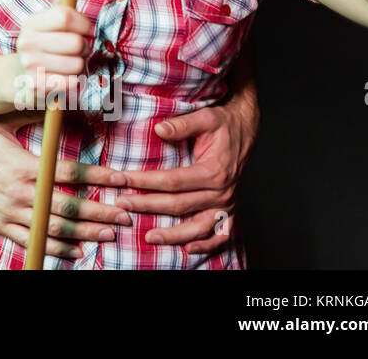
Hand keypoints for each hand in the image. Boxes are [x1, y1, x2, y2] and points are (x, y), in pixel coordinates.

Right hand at [0, 116, 130, 259]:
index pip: (68, 172)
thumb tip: (60, 99)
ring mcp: (10, 212)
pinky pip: (33, 242)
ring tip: (110, 233)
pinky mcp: (2, 225)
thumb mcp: (3, 121)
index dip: (97, 176)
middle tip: (124, 214)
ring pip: (54, 227)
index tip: (119, 179)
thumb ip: (33, 114)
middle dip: (100, 211)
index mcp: (23, 165)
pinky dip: (57, 249)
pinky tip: (79, 250)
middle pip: (68, 206)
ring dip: (86, 232)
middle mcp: (19, 192)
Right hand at [13, 5, 91, 108]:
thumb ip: (59, 2)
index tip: (86, 28)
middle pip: (76, 42)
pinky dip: (73, 81)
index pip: (65, 16)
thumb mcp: (44, 23)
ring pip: (78, 64)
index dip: (83, 23)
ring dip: (79, 66)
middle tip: (78, 50)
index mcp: (31, 23)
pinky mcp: (36, 85)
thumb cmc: (40, 47)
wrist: (15, 77)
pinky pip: (71, 82)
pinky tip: (63, 78)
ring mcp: (30, 64)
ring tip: (68, 65)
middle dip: (84, 47)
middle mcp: (27, 42)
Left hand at [113, 96, 257, 253]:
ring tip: (149, 236)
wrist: (246, 131)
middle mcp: (222, 192)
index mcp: (214, 170)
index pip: (172, 180)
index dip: (145, 181)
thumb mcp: (206, 117)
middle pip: (179, 205)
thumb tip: (160, 129)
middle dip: (148, 205)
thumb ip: (183, 124)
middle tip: (121, 205)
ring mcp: (227, 204)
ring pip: (198, 227)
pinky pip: (220, 235)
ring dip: (173, 235)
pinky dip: (206, 245)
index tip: (123, 180)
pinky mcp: (229, 211)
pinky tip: (187, 249)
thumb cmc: (224, 123)